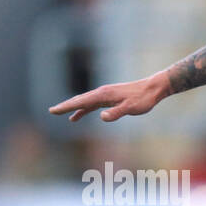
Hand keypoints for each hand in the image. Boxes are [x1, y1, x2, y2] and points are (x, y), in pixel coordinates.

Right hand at [48, 73, 169, 122]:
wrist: (153, 88)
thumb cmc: (143, 99)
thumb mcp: (131, 108)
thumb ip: (116, 113)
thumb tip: (101, 117)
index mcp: (103, 94)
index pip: (81, 101)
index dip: (66, 107)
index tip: (53, 110)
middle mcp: (102, 93)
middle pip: (79, 100)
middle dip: (65, 106)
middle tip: (51, 111)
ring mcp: (106, 95)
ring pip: (85, 102)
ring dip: (73, 108)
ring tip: (63, 115)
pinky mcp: (111, 98)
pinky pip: (93, 104)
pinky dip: (84, 109)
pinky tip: (79, 116)